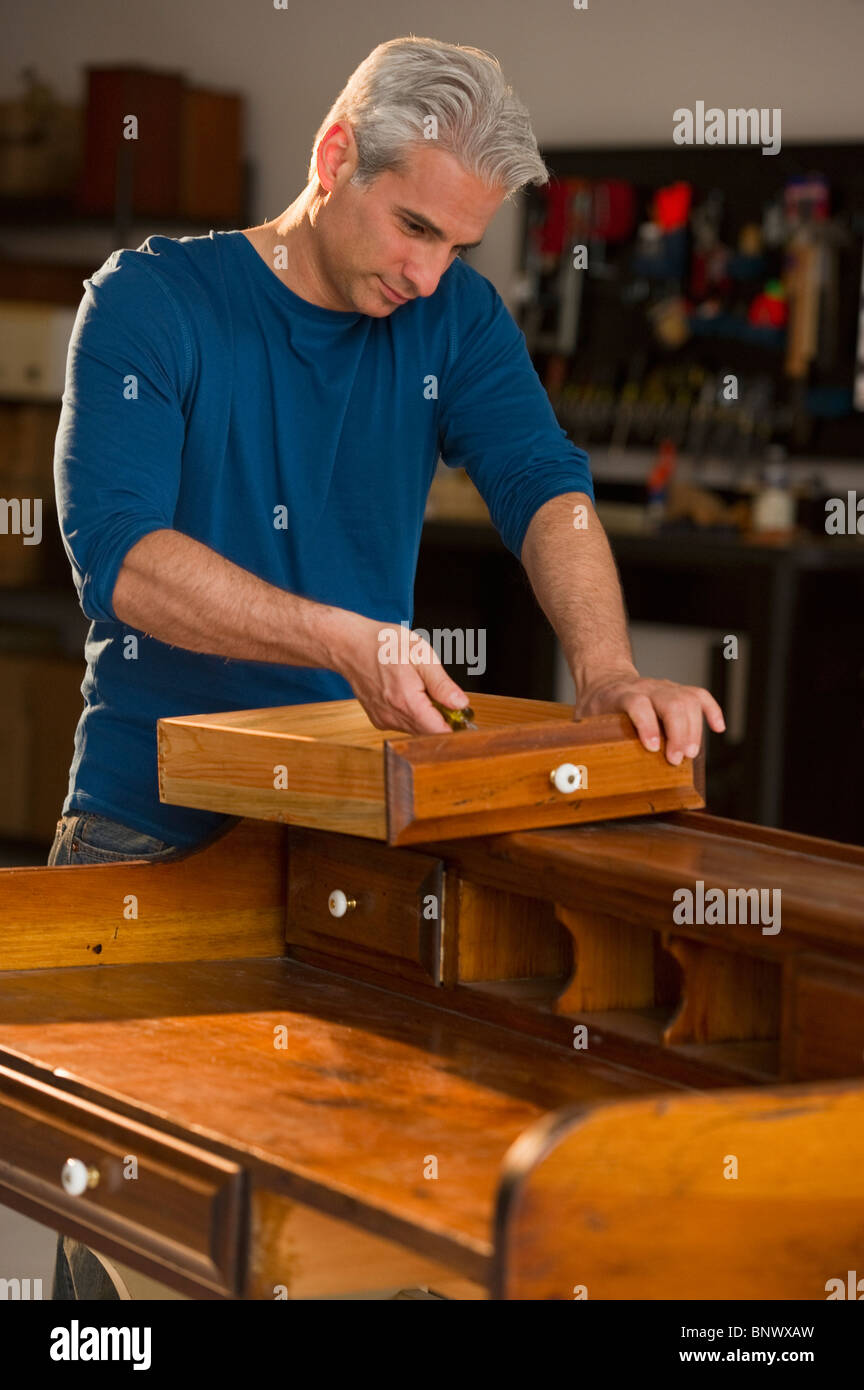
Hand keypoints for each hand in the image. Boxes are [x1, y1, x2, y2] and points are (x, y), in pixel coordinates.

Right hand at [333, 612, 468, 734]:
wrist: (350, 645)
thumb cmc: (383, 645)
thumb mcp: (421, 655)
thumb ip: (442, 684)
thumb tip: (460, 703)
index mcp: (407, 701)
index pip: (440, 731)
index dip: (455, 725)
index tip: (461, 713)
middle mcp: (393, 716)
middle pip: (429, 732)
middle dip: (441, 719)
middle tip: (441, 694)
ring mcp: (383, 720)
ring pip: (416, 730)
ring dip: (425, 716)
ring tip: (421, 690)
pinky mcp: (378, 720)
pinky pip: (402, 725)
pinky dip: (411, 715)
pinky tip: (407, 694)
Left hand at [574, 668, 725, 763]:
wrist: (605, 680)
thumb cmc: (595, 707)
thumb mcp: (582, 722)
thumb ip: (584, 743)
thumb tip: (576, 776)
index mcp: (620, 694)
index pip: (637, 703)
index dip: (646, 724)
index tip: (652, 747)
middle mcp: (646, 687)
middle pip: (670, 702)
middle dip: (677, 732)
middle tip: (676, 760)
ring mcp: (664, 687)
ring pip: (688, 699)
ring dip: (694, 728)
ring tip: (691, 755)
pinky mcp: (677, 691)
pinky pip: (700, 695)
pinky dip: (712, 711)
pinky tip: (718, 728)